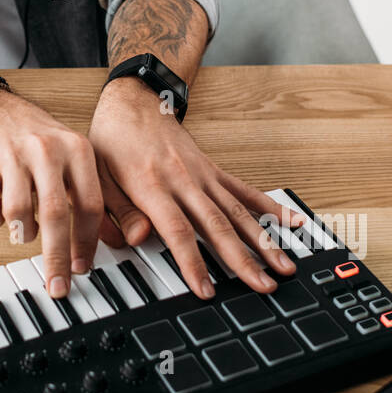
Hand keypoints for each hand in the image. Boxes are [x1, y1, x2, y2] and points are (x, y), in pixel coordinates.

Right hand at [0, 89, 102, 298]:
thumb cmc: (40, 141)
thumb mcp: (73, 156)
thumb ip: (89, 195)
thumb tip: (108, 242)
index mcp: (77, 148)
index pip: (90, 204)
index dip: (86, 242)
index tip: (82, 268)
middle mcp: (47, 149)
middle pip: (56, 214)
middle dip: (56, 257)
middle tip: (57, 285)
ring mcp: (12, 154)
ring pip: (18, 214)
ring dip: (21, 233)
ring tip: (23, 228)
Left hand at [88, 76, 306, 296]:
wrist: (133, 102)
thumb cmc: (112, 141)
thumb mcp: (98, 175)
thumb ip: (117, 210)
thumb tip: (137, 240)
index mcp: (151, 185)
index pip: (177, 230)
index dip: (192, 262)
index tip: (206, 289)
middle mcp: (183, 180)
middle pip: (218, 225)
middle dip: (243, 260)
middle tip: (263, 286)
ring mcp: (203, 175)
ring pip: (239, 211)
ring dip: (263, 240)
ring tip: (285, 265)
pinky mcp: (213, 170)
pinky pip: (245, 190)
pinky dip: (270, 207)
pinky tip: (293, 222)